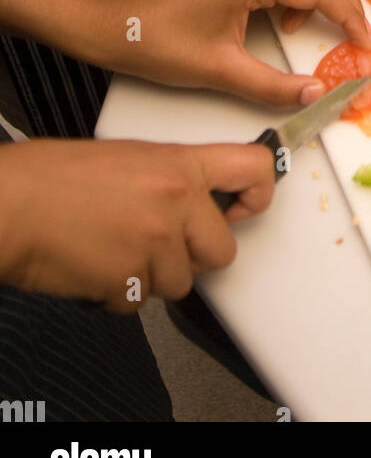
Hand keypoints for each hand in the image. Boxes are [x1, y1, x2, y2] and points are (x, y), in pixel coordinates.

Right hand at [0, 138, 274, 307]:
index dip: (259, 195)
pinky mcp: (130, 281)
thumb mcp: (129, 155)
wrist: (13, 204)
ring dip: (152, 275)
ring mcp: (155, 243)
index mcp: (180, 164)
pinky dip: (120, 293)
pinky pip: (141, 302)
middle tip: (159, 241)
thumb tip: (196, 198)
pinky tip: (98, 265)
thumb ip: (171, 178)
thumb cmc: (53, 176)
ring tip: (116, 247)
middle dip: (194, 255)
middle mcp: (177, 202)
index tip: (246, 206)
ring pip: (180, 282)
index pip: (255, 170)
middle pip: (222, 250)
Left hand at [114, 0, 370, 107]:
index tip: (364, 42)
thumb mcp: (222, 72)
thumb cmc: (163, 45)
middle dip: (344, 4)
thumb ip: (273, 86)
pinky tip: (288, 21)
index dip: (348, 16)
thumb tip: (315, 95)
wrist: (122, 29)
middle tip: (359, 36)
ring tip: (324, 31)